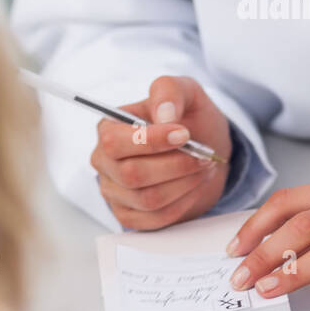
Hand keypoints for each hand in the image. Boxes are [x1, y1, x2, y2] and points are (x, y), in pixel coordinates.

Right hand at [89, 75, 231, 229]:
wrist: (203, 150)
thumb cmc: (188, 118)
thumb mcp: (186, 92)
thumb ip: (169, 91)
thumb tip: (164, 115)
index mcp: (108, 129)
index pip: (115, 141)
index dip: (151, 141)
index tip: (184, 134)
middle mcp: (104, 162)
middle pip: (132, 175)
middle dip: (175, 166)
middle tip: (205, 156)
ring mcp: (114, 192)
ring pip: (147, 199)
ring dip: (184, 184)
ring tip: (205, 168)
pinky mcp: (130, 216)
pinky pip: (156, 219)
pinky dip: (183, 203)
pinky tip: (195, 185)